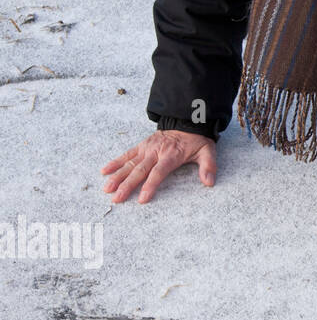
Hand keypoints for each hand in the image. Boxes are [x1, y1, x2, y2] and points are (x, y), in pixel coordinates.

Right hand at [100, 130, 216, 203]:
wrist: (187, 121)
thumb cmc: (196, 140)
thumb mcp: (207, 151)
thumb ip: (208, 166)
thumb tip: (209, 182)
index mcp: (171, 155)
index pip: (158, 172)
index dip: (150, 185)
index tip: (141, 199)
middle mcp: (156, 152)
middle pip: (140, 170)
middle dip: (127, 185)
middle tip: (116, 198)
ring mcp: (147, 148)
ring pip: (130, 163)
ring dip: (117, 176)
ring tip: (106, 189)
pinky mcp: (142, 145)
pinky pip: (127, 154)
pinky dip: (115, 162)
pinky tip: (104, 171)